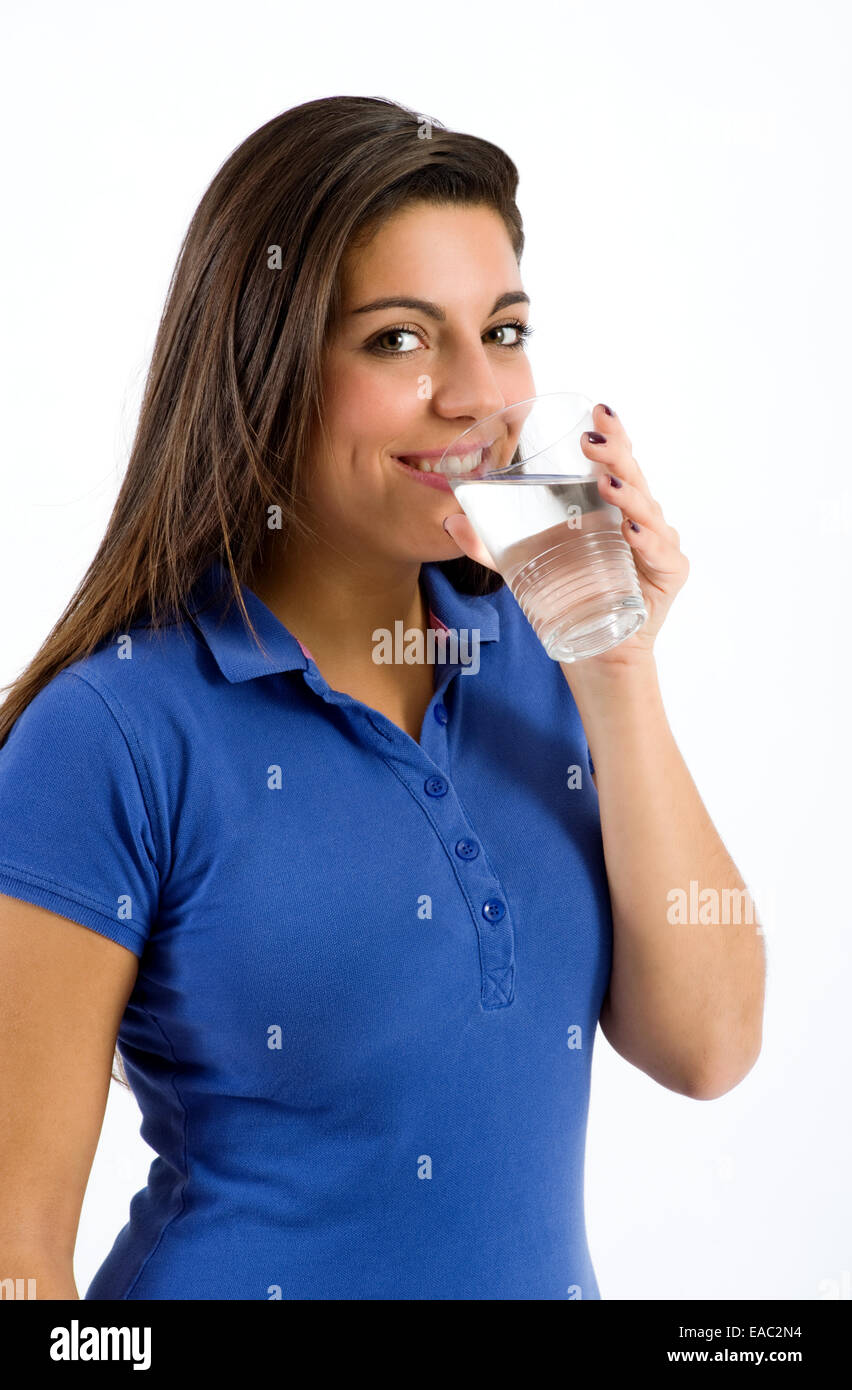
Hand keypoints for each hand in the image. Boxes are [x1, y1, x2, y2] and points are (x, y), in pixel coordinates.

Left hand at [442, 403, 688, 674]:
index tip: (596, 409)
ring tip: (606, 483)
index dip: (611, 432)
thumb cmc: (569, 597)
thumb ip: (488, 546)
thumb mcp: (523, 566)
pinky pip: (661, 553)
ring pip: (648, 510)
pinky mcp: (668, 574)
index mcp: (612, 504)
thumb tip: (450, 523)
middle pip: (632, 476)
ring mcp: (657, 544)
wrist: (595, 651)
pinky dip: (648, 541)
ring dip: (628, 494)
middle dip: (615, 454)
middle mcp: (640, 517)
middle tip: (593, 439)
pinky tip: (632, 530)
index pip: (615, 459)